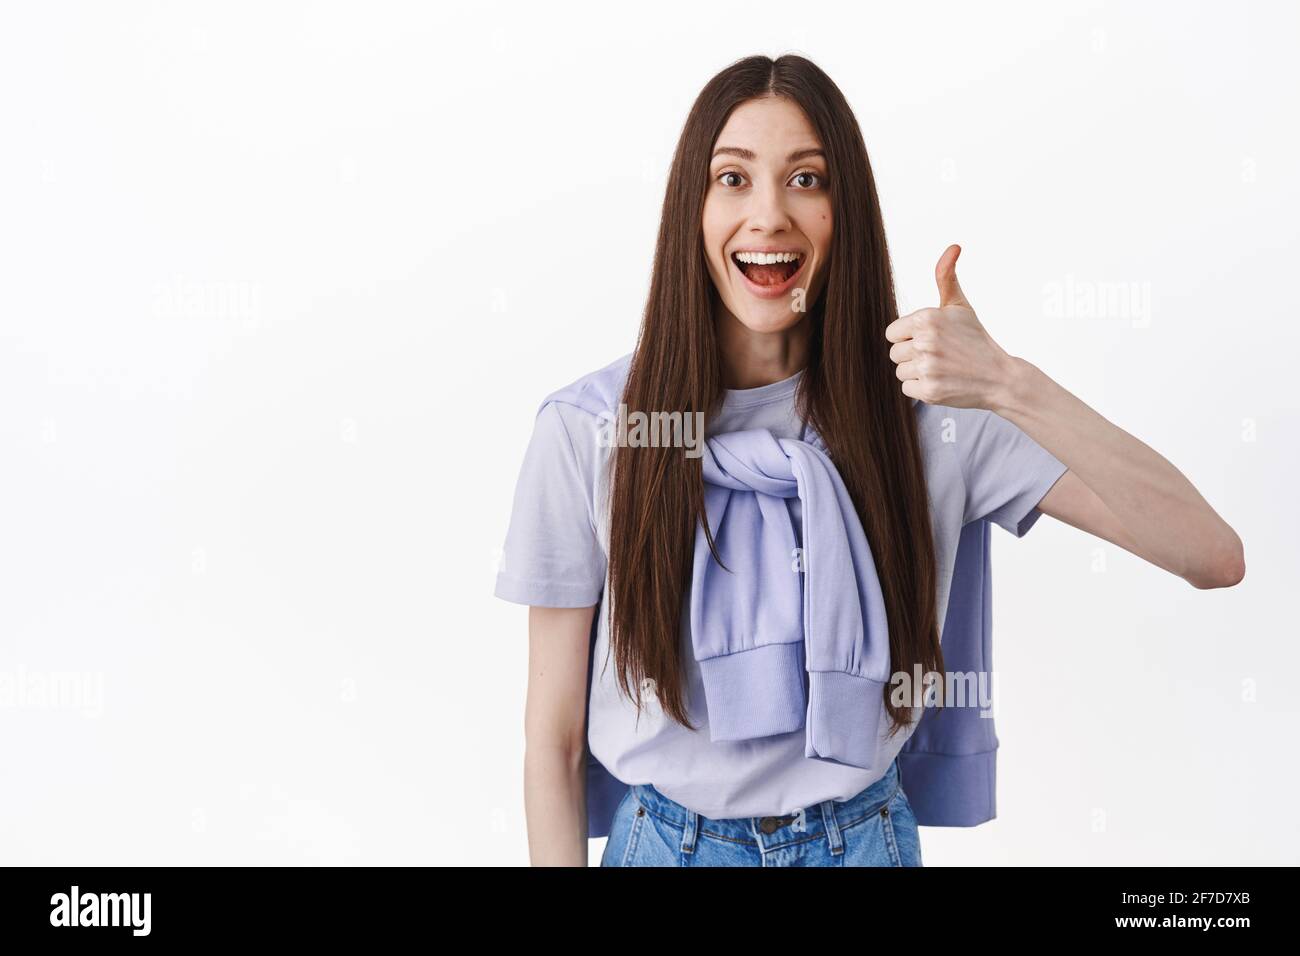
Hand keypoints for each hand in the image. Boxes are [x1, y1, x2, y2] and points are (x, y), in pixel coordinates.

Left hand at [885, 244, 1017, 410]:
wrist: (999, 376)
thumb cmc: (975, 339)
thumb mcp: (960, 306)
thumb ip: (946, 277)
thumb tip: (953, 246)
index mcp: (926, 318)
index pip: (892, 333)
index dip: (909, 337)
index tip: (930, 339)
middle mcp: (925, 342)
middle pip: (894, 353)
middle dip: (912, 355)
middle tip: (939, 355)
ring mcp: (927, 367)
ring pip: (900, 372)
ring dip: (917, 373)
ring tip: (942, 368)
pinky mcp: (929, 391)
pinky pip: (907, 389)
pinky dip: (922, 389)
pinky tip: (942, 381)